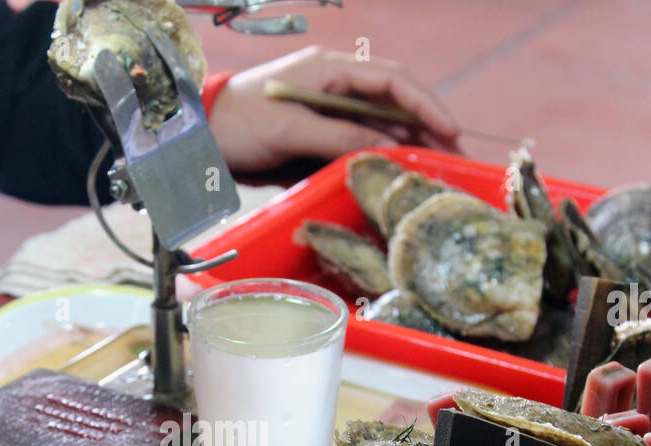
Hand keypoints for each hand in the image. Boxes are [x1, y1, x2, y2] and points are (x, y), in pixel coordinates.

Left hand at [207, 45, 460, 172]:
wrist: (197, 137)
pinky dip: (380, 154)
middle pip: (392, 101)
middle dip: (425, 126)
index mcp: (329, 69)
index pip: (391, 80)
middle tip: (452, 157)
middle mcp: (333, 84)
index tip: (449, 130)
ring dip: (406, 143)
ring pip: (378, 123)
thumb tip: (387, 148)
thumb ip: (339, 136)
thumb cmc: (238, 123)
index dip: (425, 103)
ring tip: (433, 168)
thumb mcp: (289, 129)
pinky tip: (396, 171)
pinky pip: (358, 140)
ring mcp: (326, 108)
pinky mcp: (317, 132)